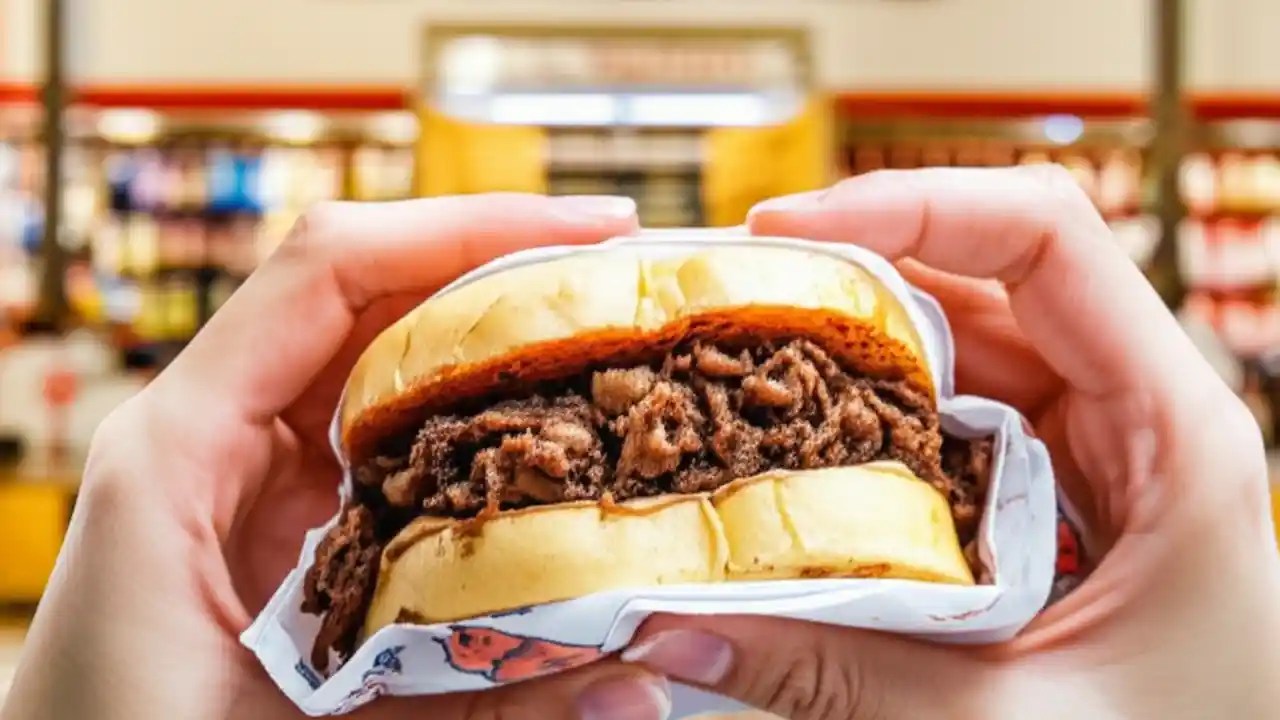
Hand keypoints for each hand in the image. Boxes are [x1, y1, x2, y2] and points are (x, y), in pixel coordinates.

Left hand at [0, 194, 672, 719]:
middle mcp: (208, 433)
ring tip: (603, 346)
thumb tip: (634, 685)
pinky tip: (536, 433)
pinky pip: (376, 430)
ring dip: (491, 339)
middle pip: (368, 294)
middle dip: (503, 272)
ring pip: (378, 357)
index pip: (332, 271)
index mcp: (181, 450)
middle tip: (625, 289)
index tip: (592, 232)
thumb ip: (479, 711)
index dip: (470, 229)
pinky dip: (463, 413)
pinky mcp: (274, 514)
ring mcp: (240, 468)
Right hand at [621, 167, 1279, 718]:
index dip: (914, 204)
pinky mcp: (1044, 499)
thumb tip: (676, 628)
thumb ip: (839, 678)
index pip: (1047, 240)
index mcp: (1174, 431)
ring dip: (847, 352)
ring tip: (741, 362)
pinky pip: (946, 428)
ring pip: (955, 355)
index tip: (790, 224)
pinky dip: (865, 426)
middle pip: (981, 285)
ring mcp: (1084, 455)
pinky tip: (795, 448)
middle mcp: (1131, 416)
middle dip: (849, 277)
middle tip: (730, 297)